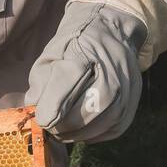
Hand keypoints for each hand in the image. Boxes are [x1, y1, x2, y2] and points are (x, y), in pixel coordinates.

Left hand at [26, 2, 145, 143]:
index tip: (40, 115)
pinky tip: (82, 126)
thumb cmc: (76, 45)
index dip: (45, 114)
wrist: (113, 32)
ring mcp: (125, 92)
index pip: (60, 99)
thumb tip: (35, 109)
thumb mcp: (51, 55)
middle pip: (79, 118)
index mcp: (83, 59)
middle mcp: (110, 77)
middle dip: (58, 127)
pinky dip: (93, 134)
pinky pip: (110, 131)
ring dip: (74, 134)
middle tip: (50, 124)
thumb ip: (40, 83)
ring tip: (63, 127)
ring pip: (95, 129)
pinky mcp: (132, 105)